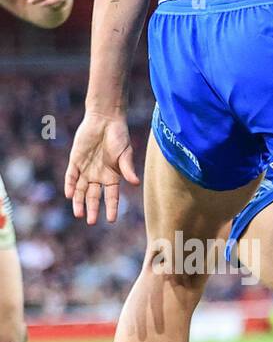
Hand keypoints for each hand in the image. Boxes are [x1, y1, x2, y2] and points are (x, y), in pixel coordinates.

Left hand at [64, 110, 138, 224]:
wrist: (105, 120)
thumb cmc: (119, 136)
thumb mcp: (125, 154)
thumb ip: (128, 169)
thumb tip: (135, 183)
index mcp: (113, 176)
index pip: (112, 196)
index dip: (112, 208)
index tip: (111, 220)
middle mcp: (98, 176)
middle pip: (94, 196)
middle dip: (92, 209)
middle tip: (90, 222)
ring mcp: (86, 168)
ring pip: (80, 189)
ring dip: (78, 201)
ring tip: (78, 213)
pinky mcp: (75, 160)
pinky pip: (71, 175)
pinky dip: (69, 184)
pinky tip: (68, 194)